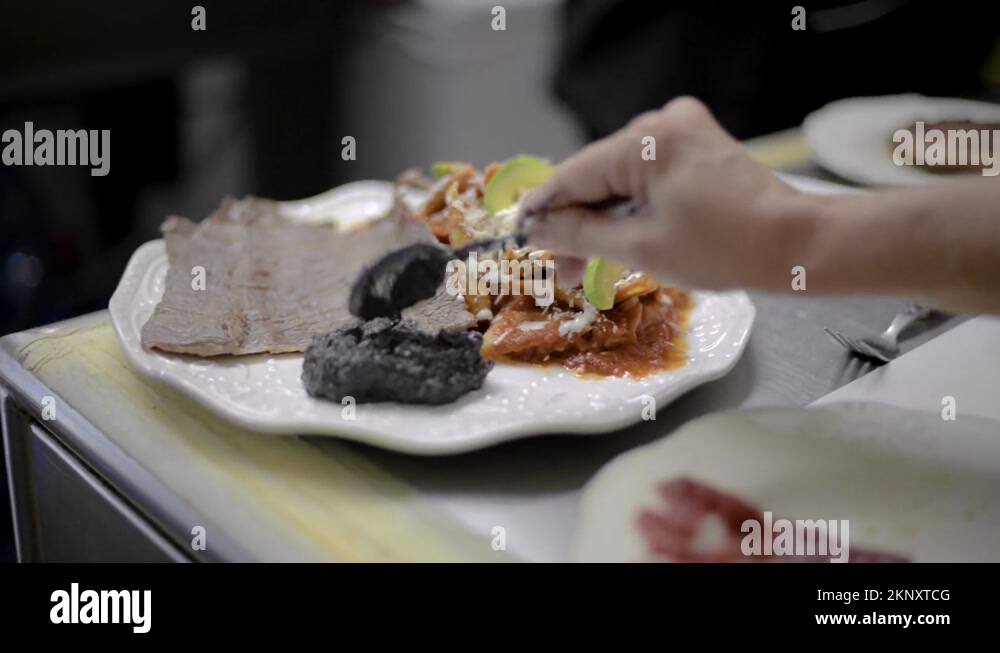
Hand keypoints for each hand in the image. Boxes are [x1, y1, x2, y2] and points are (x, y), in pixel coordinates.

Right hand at [522, 97, 811, 289]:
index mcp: (646, 140)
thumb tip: (535, 230)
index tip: (518, 236)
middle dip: (577, 223)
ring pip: (619, 177)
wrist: (794, 245)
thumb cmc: (722, 250)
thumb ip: (579, 235)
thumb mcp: (640, 248)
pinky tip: (621, 238)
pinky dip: (631, 206)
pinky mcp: (696, 144)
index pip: (573, 175)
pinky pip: (645, 175)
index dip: (542, 209)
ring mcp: (681, 130)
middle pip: (596, 176)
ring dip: (603, 218)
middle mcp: (661, 122)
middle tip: (561, 270)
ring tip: (588, 265)